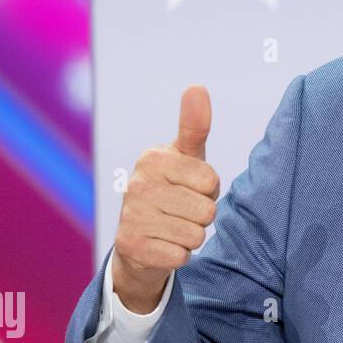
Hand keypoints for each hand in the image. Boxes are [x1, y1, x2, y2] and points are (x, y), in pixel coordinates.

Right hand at [112, 86, 220, 312]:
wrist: (139, 240)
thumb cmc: (173, 190)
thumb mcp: (186, 157)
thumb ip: (195, 125)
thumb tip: (196, 87)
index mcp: (153, 158)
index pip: (211, 180)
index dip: (208, 190)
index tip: (190, 189)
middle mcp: (137, 184)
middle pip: (206, 210)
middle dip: (202, 216)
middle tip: (181, 212)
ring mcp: (131, 215)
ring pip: (196, 234)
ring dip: (191, 236)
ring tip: (172, 228)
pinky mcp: (131, 246)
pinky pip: (181, 255)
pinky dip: (179, 255)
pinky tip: (162, 246)